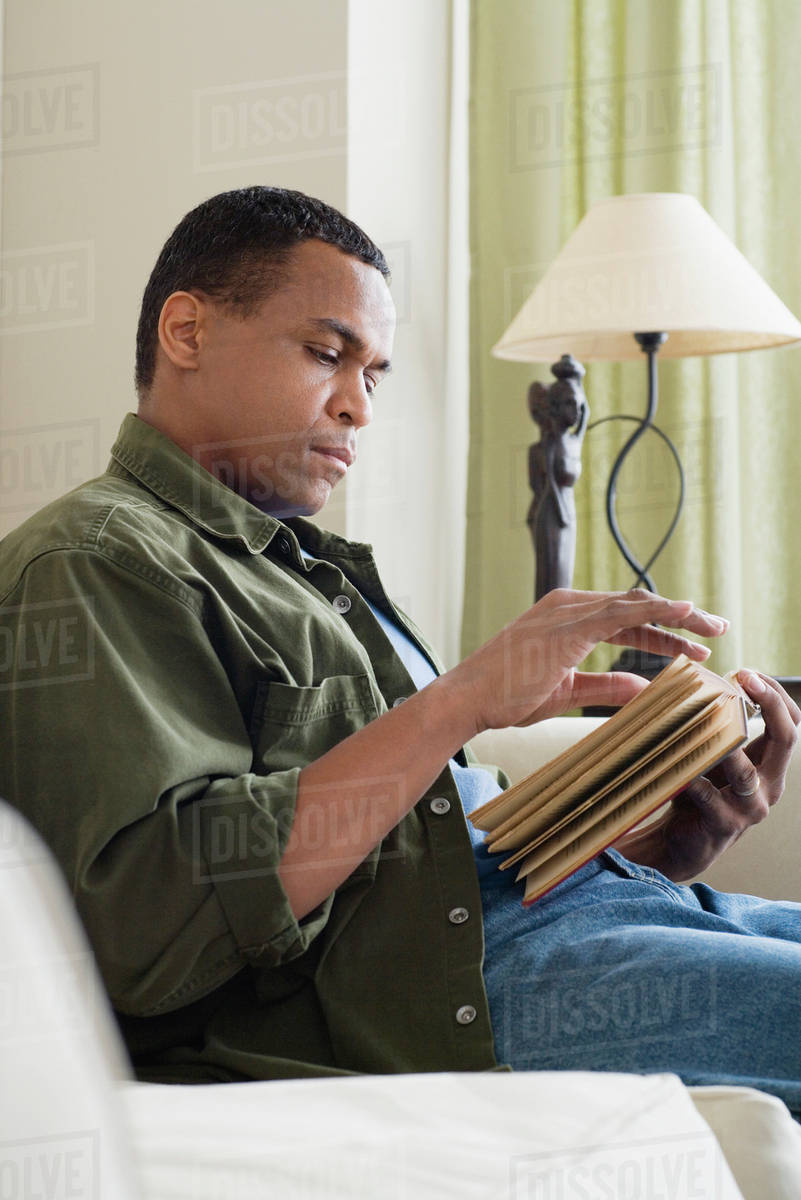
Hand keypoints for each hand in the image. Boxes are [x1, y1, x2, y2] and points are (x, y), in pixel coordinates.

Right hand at [449, 587, 728, 734]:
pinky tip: (683, 614)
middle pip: (636, 606)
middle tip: (717, 630)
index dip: (662, 633)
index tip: (693, 648)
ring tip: (712, 626)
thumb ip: (605, 686)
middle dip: (680, 619)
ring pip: (635, 604)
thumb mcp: (567, 691)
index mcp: (565, 618)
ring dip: (677, 614)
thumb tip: (644, 690)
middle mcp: (568, 606)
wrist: (468, 700)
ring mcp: (567, 612)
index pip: (625, 621)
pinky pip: (621, 613)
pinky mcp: (567, 625)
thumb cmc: (507, 697)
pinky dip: (655, 611)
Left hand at [614, 671, 800, 879]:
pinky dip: (693, 779)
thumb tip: (699, 679)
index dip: (775, 693)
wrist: (682, 841)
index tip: (746, 672)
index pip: (791, 722)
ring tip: (708, 718)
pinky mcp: (725, 826)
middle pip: (786, 737)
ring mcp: (750, 808)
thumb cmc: (698, 791)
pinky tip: (678, 767)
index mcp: (771, 764)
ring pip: (746, 771)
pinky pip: (710, 797)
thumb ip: (717, 728)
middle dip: (769, 703)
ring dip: (727, 744)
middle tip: (742, 679)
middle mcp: (769, 785)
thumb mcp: (715, 756)